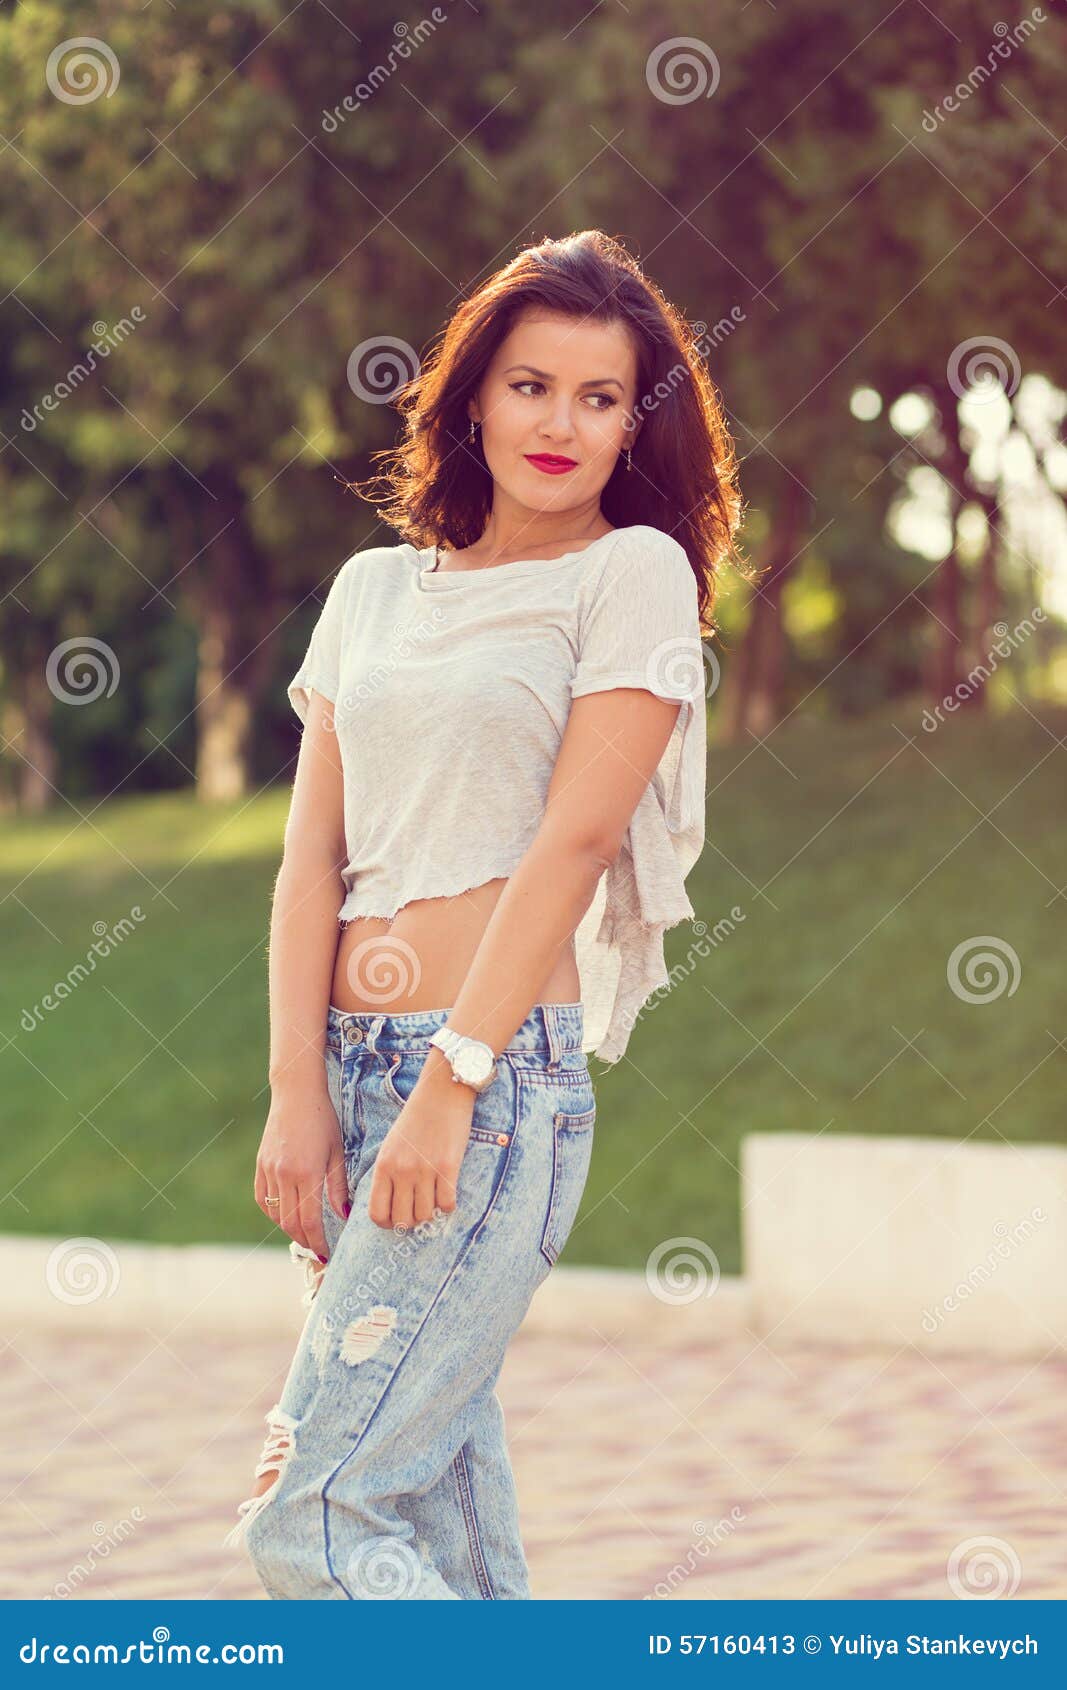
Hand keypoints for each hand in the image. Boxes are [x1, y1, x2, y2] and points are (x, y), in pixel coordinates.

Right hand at [255, 1083, 350, 1261]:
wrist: (296, 1094)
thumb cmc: (323, 1120)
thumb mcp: (337, 1152)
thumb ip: (339, 1187)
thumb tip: (343, 1216)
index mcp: (307, 1173)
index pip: (310, 1221)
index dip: (318, 1242)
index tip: (327, 1253)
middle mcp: (284, 1175)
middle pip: (290, 1222)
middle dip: (305, 1240)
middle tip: (318, 1249)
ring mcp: (268, 1170)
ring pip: (274, 1213)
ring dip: (289, 1228)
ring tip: (305, 1233)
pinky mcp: (260, 1165)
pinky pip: (261, 1198)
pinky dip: (272, 1211)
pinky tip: (285, 1214)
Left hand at [368, 1053, 474, 1230]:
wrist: (442, 1091)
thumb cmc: (416, 1118)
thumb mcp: (392, 1144)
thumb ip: (388, 1173)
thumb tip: (392, 1205)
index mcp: (383, 1165)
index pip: (377, 1213)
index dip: (387, 1223)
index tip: (396, 1219)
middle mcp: (401, 1171)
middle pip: (402, 1220)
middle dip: (411, 1222)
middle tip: (418, 1211)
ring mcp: (425, 1170)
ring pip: (425, 1214)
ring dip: (430, 1212)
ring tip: (433, 1198)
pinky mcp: (448, 1167)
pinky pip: (447, 1204)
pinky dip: (448, 1205)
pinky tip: (448, 1192)